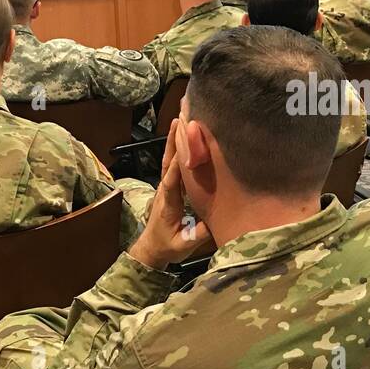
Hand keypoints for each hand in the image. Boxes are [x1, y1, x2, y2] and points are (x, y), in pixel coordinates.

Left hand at [129, 121, 211, 269]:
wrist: (151, 249)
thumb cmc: (167, 247)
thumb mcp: (184, 244)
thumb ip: (199, 233)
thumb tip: (219, 220)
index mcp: (169, 203)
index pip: (173, 180)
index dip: (180, 163)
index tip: (188, 145)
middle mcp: (165, 191)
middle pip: (168, 162)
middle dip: (174, 141)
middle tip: (181, 119)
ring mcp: (165, 188)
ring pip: (169, 160)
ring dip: (173, 140)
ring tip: (180, 119)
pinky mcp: (169, 187)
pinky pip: (172, 165)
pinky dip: (176, 149)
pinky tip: (181, 137)